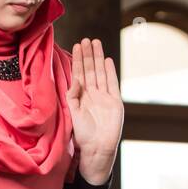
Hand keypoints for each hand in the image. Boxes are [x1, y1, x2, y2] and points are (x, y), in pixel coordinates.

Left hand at [66, 38, 123, 183]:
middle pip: (90, 70)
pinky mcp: (115, 102)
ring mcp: (104, 97)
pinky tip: (107, 60)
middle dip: (88, 55)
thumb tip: (76, 78)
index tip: (76, 46)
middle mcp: (92, 95)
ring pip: (100, 73)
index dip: (78, 60)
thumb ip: (73, 96)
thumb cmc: (82, 136)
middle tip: (86, 39)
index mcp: (80, 97)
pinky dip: (110, 72)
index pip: (79, 74)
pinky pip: (112, 83)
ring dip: (98, 58)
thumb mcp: (73, 114)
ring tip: (95, 43)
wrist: (98, 149)